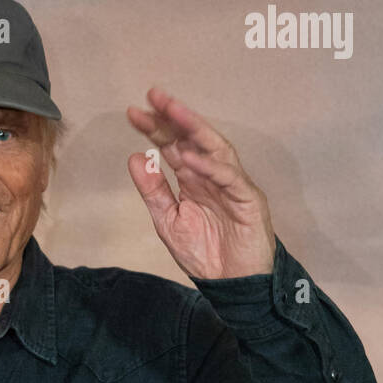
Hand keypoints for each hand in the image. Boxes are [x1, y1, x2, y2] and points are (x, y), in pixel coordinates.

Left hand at [126, 87, 275, 279]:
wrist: (233, 286)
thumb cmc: (206, 253)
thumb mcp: (169, 221)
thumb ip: (153, 191)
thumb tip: (135, 158)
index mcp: (193, 179)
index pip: (173, 146)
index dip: (155, 129)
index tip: (133, 113)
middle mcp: (213, 175)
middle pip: (193, 139)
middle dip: (174, 117)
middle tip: (153, 96)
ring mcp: (232, 184)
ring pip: (215, 148)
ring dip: (194, 128)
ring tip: (173, 111)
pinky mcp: (248, 199)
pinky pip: (229, 177)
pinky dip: (210, 167)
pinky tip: (190, 158)